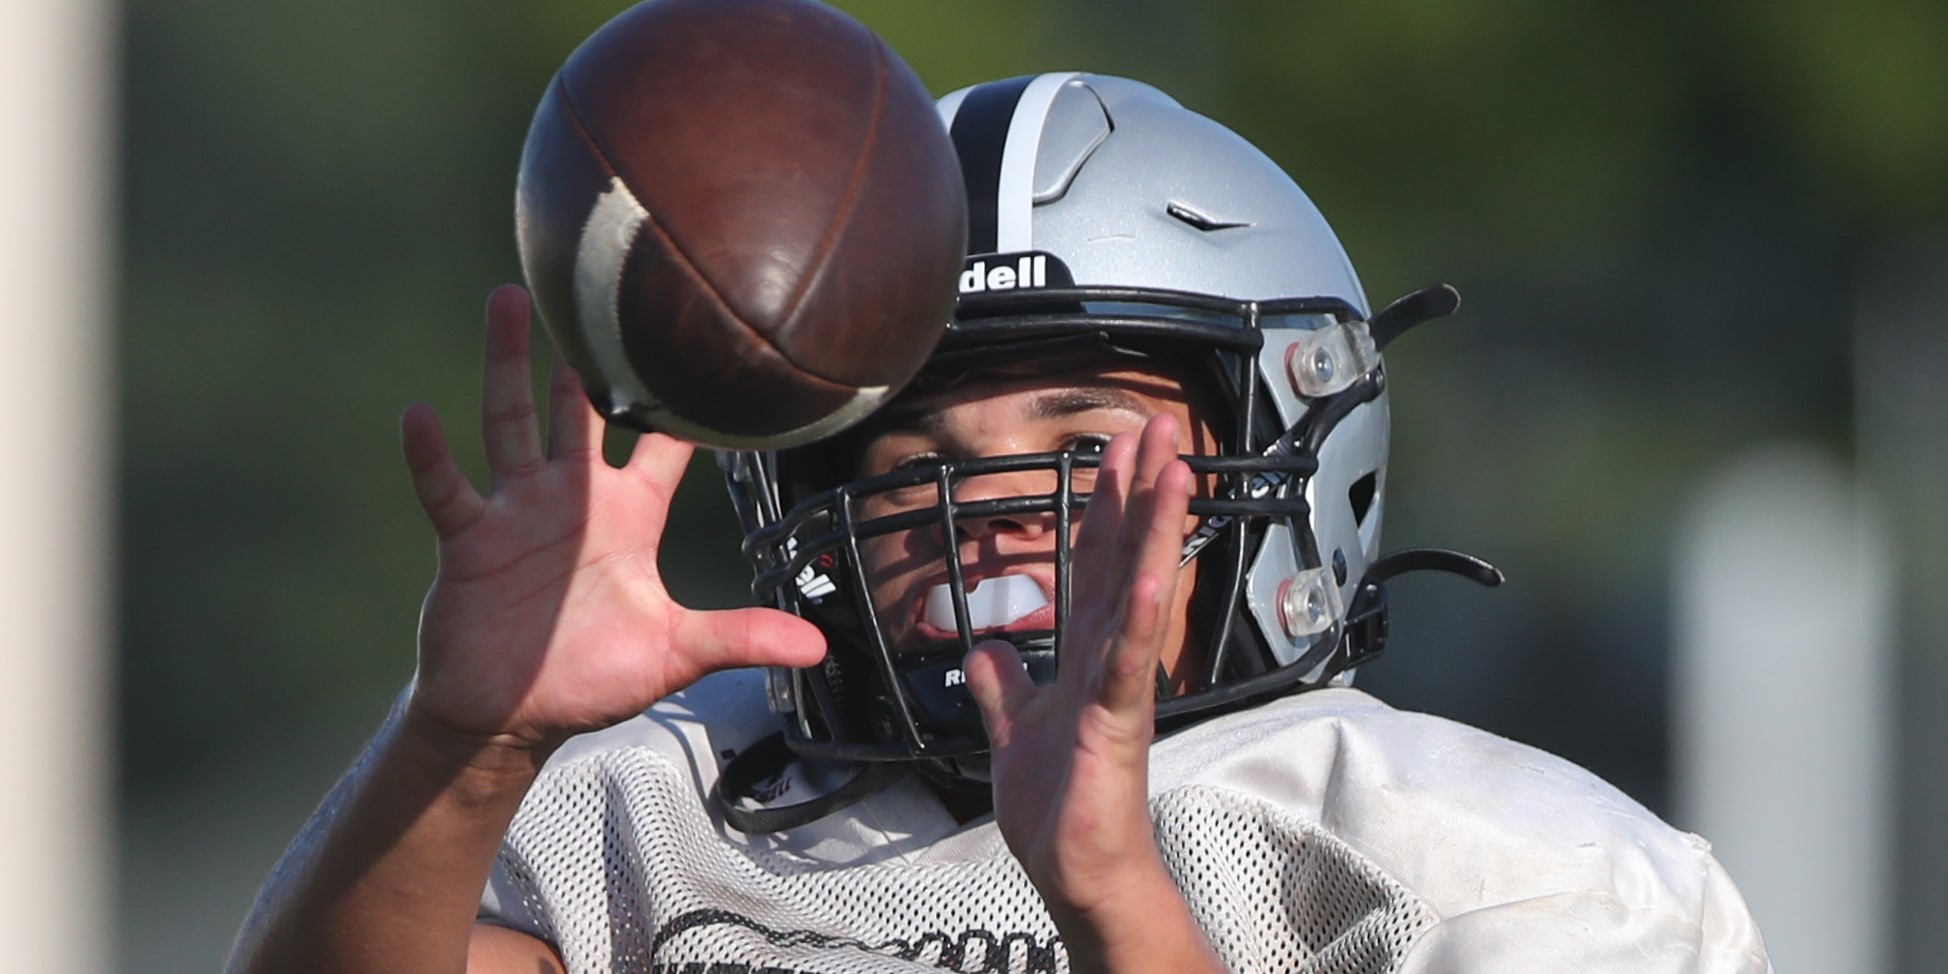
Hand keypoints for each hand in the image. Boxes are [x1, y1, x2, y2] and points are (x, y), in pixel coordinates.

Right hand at [400, 286, 824, 755]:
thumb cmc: (591, 677)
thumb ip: (741, 637)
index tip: (700, 340)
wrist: (511, 717)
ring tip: (507, 300)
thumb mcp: (675, 654)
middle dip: (583, 354)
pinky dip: (431, 455)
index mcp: (630, 516)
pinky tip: (419, 415)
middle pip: (580, 410)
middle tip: (592, 286)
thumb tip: (818, 648)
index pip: (667, 445)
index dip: (685, 402)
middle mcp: (573, 499)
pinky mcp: (468, 539)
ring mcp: (516, 512)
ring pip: (510, 421)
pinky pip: (447, 488)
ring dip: (508, 365)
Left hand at [964, 414, 1221, 971]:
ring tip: (1173, 468)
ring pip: (1136, 592)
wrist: (1077, 871)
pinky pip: (1127, 662)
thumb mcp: (1015, 730)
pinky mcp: (1116, 722)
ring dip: (1153, 529)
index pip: (1095, 561)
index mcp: (1084, 653)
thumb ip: (1004, 687)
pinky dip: (1137, 619)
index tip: (1118, 449)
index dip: (1104, 503)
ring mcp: (1117, 685)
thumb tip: (986, 651)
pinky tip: (1150, 575)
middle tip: (1161, 425)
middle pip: (1124, 556)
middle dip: (1140, 489)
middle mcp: (1109, 657)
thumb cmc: (1060, 809)